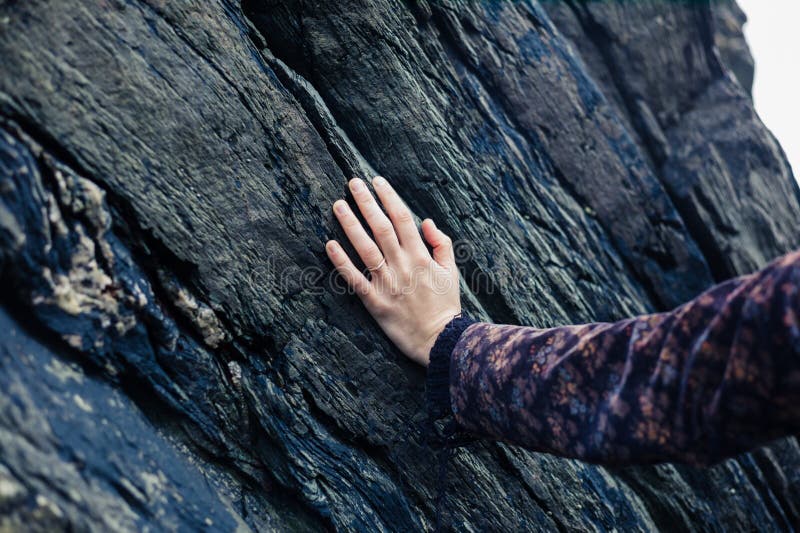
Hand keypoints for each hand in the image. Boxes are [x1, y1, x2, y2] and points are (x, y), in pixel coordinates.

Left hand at [325, 177, 460, 366]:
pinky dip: (341, 262)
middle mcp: (403, 265)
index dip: (389, 197)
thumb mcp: (451, 271)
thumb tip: (426, 222)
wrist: (441, 340)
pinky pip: (354, 279)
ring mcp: (388, 283)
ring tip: (338, 205)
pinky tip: (329, 244)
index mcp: (421, 256)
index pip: (402, 218)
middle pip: (381, 227)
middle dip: (366, 202)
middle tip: (352, 183)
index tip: (376, 181)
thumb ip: (441, 244)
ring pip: (366, 248)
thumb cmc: (445, 305)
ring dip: (351, 225)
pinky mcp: (375, 302)